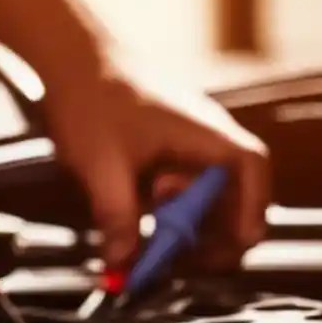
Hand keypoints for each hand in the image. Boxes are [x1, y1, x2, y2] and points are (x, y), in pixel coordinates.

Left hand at [44, 74, 270, 271]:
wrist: (68, 58)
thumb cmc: (92, 98)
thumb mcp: (102, 166)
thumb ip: (117, 218)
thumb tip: (123, 265)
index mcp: (210, 138)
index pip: (253, 179)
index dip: (242, 221)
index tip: (209, 255)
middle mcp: (209, 143)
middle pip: (231, 202)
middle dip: (200, 237)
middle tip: (159, 258)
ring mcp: (189, 148)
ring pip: (201, 202)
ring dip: (175, 227)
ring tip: (137, 233)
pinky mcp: (166, 153)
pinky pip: (177, 193)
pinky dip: (158, 212)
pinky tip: (127, 212)